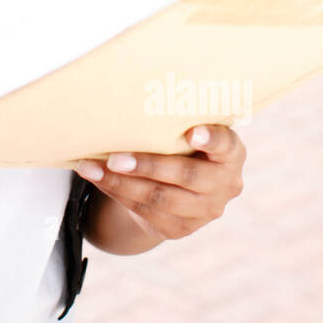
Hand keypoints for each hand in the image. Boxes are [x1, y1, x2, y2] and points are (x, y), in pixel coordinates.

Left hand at [72, 124, 245, 242]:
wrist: (180, 189)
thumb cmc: (182, 145)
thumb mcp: (188, 130)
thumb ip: (177, 120)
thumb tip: (131, 94)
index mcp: (231, 153)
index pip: (226, 145)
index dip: (212, 139)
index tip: (193, 133)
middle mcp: (225, 185)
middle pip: (185, 176)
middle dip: (147, 166)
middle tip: (115, 157)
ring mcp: (204, 211)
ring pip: (158, 198)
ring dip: (120, 183)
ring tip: (90, 168)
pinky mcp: (180, 229)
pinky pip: (144, 211)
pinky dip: (117, 193)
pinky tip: (97, 178)